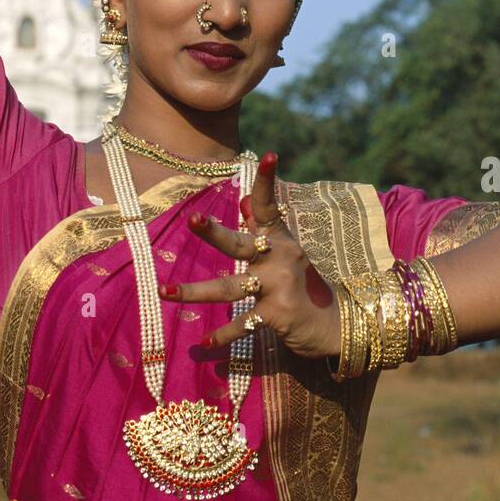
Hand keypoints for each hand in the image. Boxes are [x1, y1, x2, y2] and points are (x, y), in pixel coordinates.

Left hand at [157, 152, 342, 360]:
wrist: (336, 324)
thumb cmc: (305, 285)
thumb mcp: (287, 253)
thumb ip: (262, 230)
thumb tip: (240, 202)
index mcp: (280, 240)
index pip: (269, 206)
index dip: (267, 182)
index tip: (269, 156)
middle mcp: (279, 259)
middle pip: (239, 244)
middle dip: (214, 233)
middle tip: (193, 219)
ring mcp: (278, 287)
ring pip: (229, 288)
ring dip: (194, 291)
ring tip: (164, 292)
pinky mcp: (276, 315)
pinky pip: (242, 325)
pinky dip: (223, 335)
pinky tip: (204, 344)